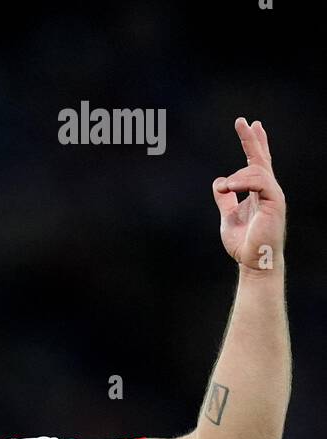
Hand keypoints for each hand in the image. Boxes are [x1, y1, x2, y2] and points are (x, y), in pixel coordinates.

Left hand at [212, 117, 285, 272]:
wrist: (254, 262)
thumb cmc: (244, 244)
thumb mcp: (229, 218)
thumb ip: (226, 200)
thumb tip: (218, 183)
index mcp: (259, 192)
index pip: (258, 163)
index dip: (255, 143)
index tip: (252, 125)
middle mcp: (268, 190)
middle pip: (261, 159)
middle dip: (252, 140)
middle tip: (242, 122)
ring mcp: (273, 195)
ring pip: (257, 170)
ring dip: (237, 176)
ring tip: (225, 188)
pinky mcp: (274, 202)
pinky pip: (259, 182)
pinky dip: (242, 182)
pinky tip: (229, 187)